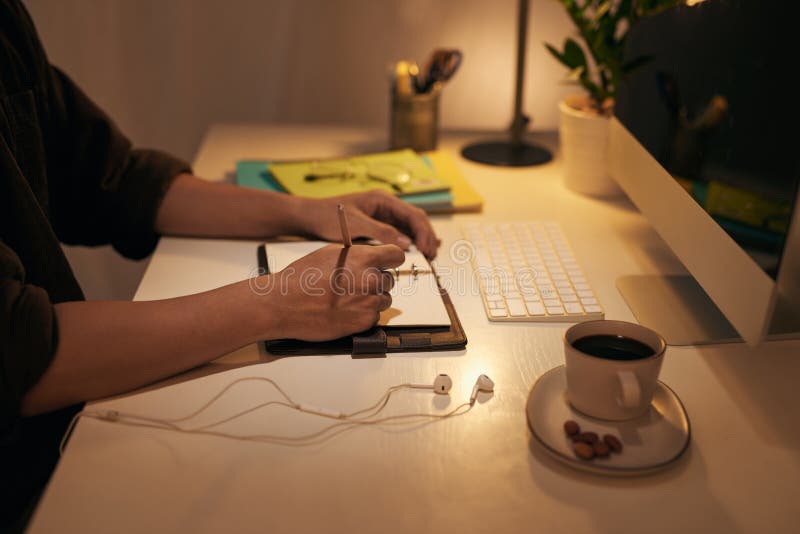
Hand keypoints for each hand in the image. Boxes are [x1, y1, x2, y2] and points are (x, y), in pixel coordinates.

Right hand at [257, 244, 403, 340]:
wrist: (285, 304)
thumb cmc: (302, 279)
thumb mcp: (330, 253)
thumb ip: (356, 255)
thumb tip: (370, 257)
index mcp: (364, 259)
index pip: (396, 255)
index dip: (391, 259)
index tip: (388, 263)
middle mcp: (370, 280)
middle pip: (390, 280)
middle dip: (376, 281)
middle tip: (357, 284)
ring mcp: (369, 303)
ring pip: (384, 300)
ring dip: (371, 299)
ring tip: (347, 298)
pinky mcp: (364, 322)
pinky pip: (374, 317)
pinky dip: (363, 315)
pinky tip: (345, 311)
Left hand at [297, 191, 441, 257]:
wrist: (308, 217)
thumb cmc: (327, 217)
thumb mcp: (354, 226)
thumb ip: (381, 233)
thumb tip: (406, 244)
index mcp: (383, 200)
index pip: (413, 215)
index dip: (424, 233)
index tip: (427, 250)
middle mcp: (386, 206)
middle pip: (416, 220)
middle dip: (426, 237)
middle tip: (431, 257)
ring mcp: (382, 216)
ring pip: (410, 228)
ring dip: (421, 241)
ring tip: (429, 257)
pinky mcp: (377, 226)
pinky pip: (399, 234)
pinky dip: (409, 243)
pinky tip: (417, 252)